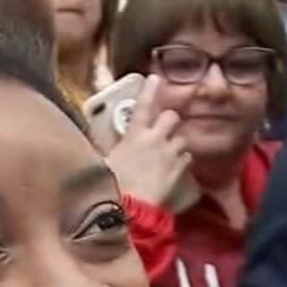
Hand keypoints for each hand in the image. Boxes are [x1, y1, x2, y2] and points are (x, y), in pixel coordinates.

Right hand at [105, 75, 191, 207]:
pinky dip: (182, 160)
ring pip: (182, 138)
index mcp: (134, 134)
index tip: (156, 78)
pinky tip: (176, 167)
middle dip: (169, 120)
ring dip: (177, 142)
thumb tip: (100, 146)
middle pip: (171, 116)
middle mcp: (155, 139)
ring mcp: (170, 153)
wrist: (131, 208)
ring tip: (169, 152)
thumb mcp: (103, 162)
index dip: (150, 90)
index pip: (143, 105)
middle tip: (164, 128)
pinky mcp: (180, 170)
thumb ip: (108, 148)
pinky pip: (187, 158)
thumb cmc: (111, 186)